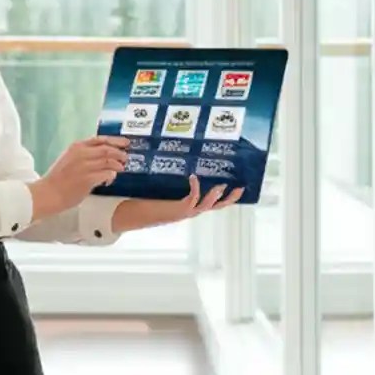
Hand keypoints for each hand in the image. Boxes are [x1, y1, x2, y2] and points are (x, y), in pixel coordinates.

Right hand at [28, 136, 128, 220]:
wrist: (49, 193)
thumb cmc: (58, 179)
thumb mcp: (69, 159)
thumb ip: (83, 154)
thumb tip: (101, 155)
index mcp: (76, 147)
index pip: (100, 139)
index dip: (115, 140)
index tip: (125, 143)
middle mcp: (81, 153)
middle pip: (107, 149)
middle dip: (120, 153)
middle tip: (126, 158)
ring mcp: (85, 166)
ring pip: (109, 161)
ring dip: (118, 165)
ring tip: (121, 169)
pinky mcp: (88, 178)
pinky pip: (107, 174)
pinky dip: (112, 176)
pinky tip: (110, 180)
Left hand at [111, 175, 243, 232]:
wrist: (134, 213)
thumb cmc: (147, 200)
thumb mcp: (164, 189)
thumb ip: (172, 180)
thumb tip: (178, 161)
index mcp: (190, 207)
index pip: (214, 203)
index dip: (227, 197)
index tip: (238, 186)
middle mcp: (190, 211)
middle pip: (216, 207)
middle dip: (229, 199)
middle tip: (240, 187)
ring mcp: (185, 212)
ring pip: (207, 206)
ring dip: (215, 196)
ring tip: (222, 185)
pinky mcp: (177, 210)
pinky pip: (192, 200)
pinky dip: (195, 189)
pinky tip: (193, 177)